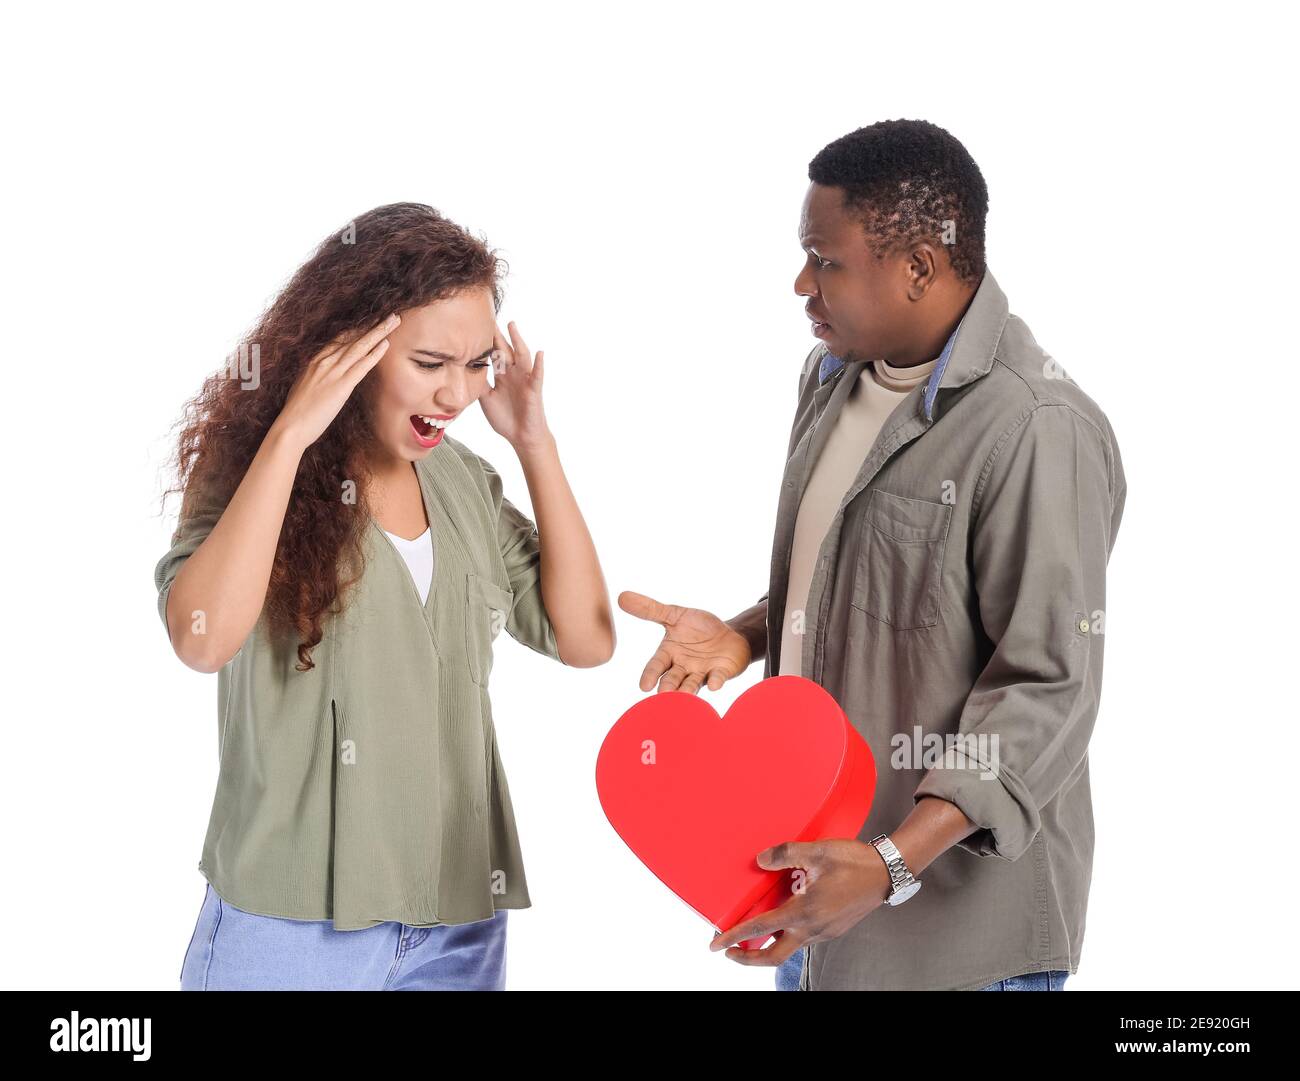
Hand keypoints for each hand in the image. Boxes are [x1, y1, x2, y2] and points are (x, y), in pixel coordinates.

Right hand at [273, 313, 399, 449]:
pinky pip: (361, 366)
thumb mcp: (304, 387)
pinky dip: (374, 354)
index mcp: (314, 361)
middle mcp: (324, 362)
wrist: (290, 427)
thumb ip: (315, 378)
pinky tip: (385, 344)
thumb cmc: (296, 413)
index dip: (357, 328)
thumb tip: (322, 378)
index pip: (339, 339)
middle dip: (373, 325)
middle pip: (352, 338)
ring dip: (378, 332)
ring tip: (394, 321)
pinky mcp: (341, 386)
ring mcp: (332, 372)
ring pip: (359, 347)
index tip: (370, 319)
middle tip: (390, 314)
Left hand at [480, 320, 551, 452]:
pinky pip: (537, 375)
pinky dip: (539, 365)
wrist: (521, 437)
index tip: (473, 325)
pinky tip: (540, 353)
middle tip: (489, 316)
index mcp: (502, 376)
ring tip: (512, 325)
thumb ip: (479, 384)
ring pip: (521, 356)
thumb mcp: (486, 399)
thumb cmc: (506, 418)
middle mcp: (513, 374)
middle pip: (505, 350)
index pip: (492, 354)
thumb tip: (463, 372)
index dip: (485, 341)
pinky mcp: (534, 390)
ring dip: (517, 340)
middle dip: (497, 334)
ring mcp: (524, 380)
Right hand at [618, 591, 751, 693]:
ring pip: (692, 684)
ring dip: (688, 690)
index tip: (644, 686)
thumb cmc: (699, 628)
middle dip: (668, 686)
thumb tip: (621, 596)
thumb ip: (650, 610)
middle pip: (673, 679)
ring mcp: (702, 672)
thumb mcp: (675, 615)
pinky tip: (715, 685)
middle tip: (663, 693)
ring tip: (683, 696)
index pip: (656, 665)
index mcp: (669, 654)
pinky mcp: (721, 673)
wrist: (729, 634)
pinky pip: (718, 677)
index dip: (650, 675)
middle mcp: (683, 667)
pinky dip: (716, 681)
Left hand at [708, 839, 890, 965]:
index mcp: (804, 912)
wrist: (887, 872)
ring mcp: (823, 932)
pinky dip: (785, 935)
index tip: (715, 944)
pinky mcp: (832, 929)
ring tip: (751, 934)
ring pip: (788, 948)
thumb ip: (785, 854)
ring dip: (767, 946)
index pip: (760, 930)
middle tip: (728, 951)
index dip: (734, 938)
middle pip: (772, 957)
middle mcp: (812, 929)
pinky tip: (782, 919)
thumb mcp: (817, 851)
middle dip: (747, 959)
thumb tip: (760, 860)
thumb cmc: (854, 862)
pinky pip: (802, 938)